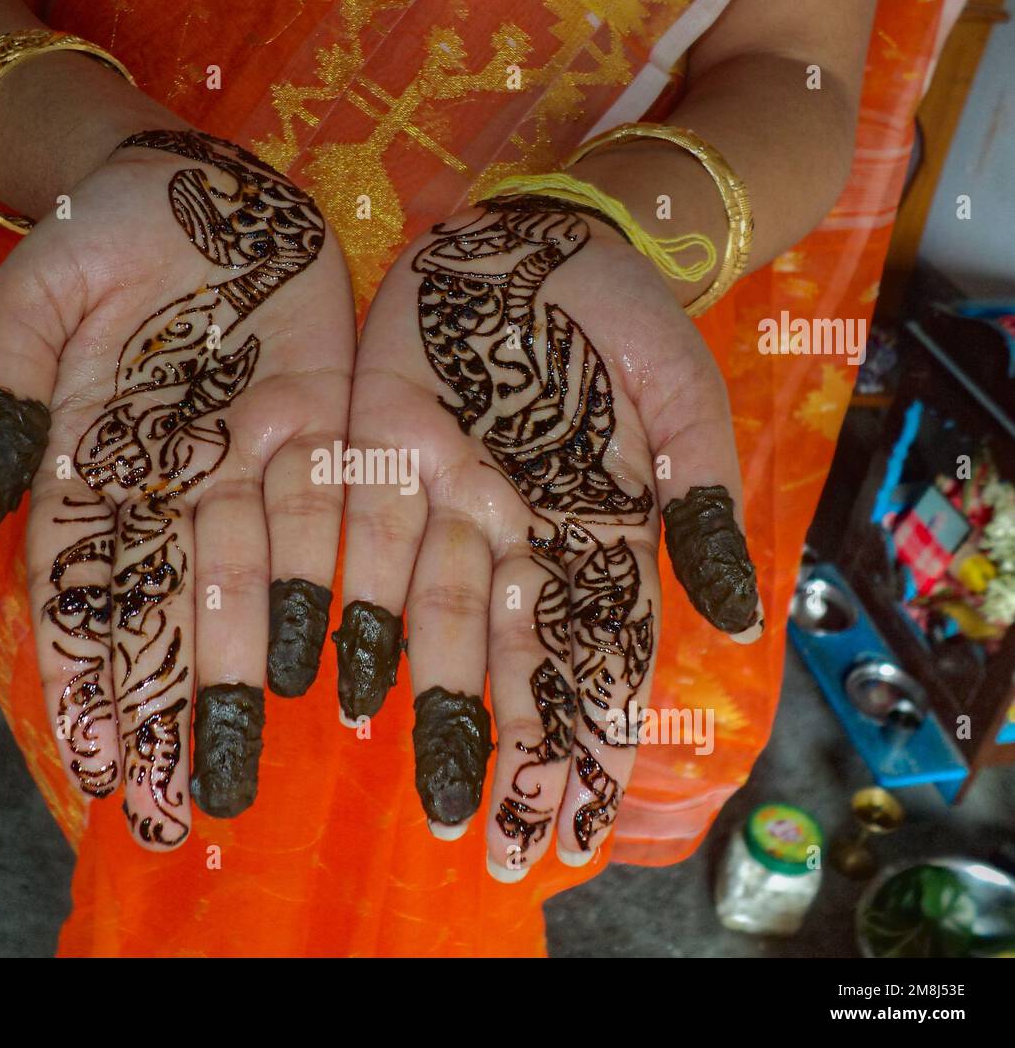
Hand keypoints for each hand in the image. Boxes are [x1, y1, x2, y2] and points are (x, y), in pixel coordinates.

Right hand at [0, 130, 354, 847]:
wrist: (198, 180)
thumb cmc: (96, 235)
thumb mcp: (30, 303)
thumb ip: (11, 397)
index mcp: (92, 465)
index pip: (83, 589)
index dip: (84, 674)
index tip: (90, 758)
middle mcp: (174, 484)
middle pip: (168, 611)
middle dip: (167, 707)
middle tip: (171, 806)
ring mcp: (248, 461)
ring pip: (249, 584)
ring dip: (244, 676)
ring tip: (244, 760)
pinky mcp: (320, 423)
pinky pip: (329, 513)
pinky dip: (329, 584)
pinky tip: (332, 661)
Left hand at [338, 194, 761, 879]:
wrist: (547, 238)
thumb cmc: (631, 323)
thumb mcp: (687, 406)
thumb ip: (702, 508)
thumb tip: (736, 622)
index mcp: (597, 532)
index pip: (597, 657)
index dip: (591, 742)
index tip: (582, 826)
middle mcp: (518, 535)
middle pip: (516, 660)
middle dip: (510, 751)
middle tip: (498, 842)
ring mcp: (448, 498)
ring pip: (438, 620)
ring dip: (436, 707)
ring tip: (432, 789)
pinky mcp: (381, 449)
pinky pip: (364, 540)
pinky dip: (356, 609)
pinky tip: (345, 680)